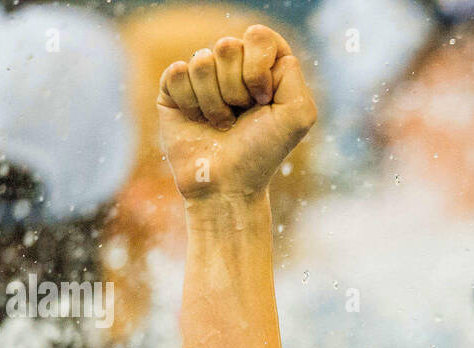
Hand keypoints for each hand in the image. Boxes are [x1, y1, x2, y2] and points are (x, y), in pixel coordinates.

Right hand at [157, 25, 315, 201]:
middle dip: (236, 89)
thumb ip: (292, 71)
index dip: (259, 68)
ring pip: (202, 61)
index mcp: (263, 67)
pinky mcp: (174, 88)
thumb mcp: (298, 115)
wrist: (226, 184)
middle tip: (240, 115)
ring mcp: (203, 76)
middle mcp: (232, 67)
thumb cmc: (262, 152)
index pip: (259, 36)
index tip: (263, 100)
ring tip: (220, 123)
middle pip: (228, 45)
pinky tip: (197, 121)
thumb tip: (257, 45)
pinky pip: (178, 72)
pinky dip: (191, 103)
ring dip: (214, 102)